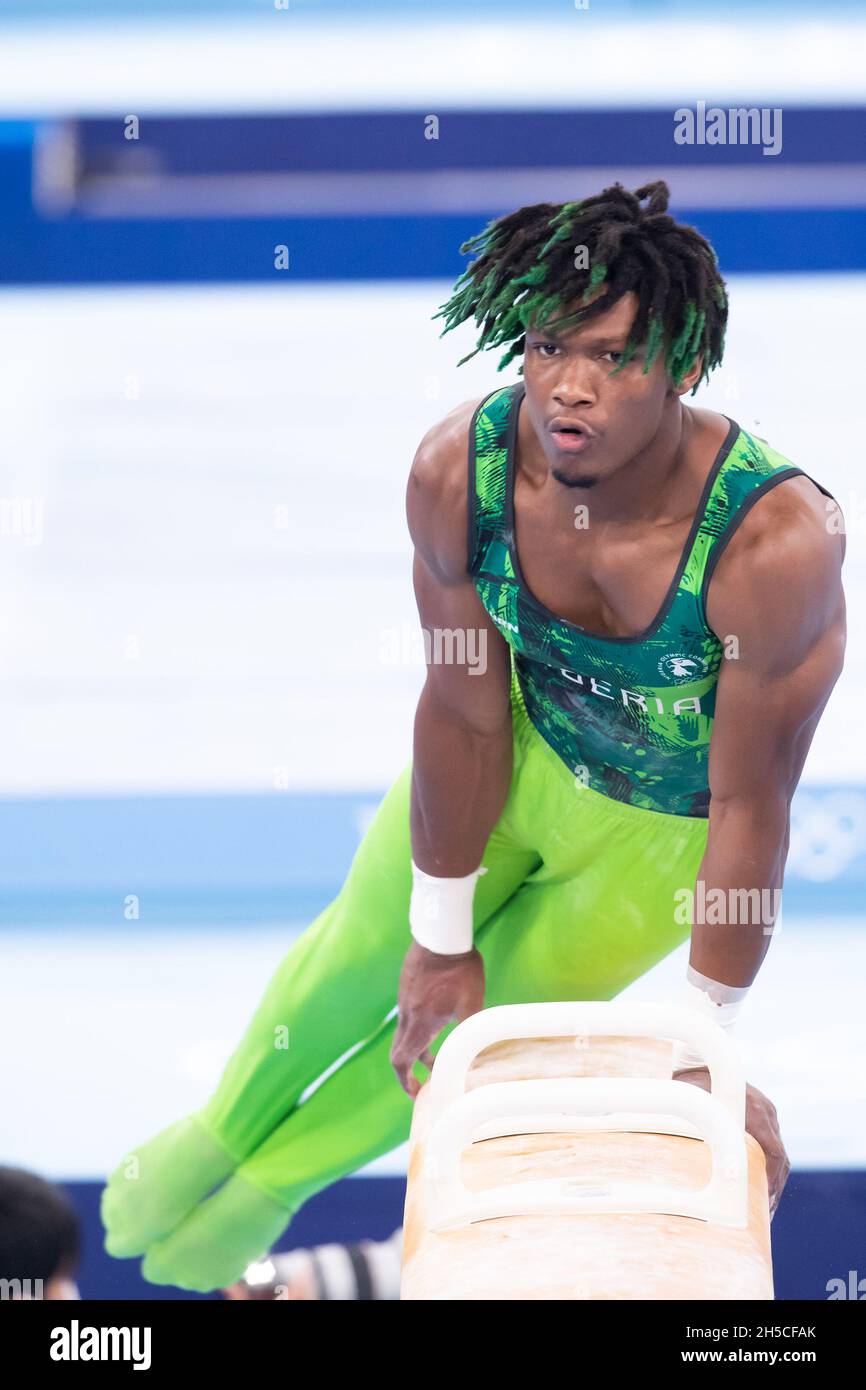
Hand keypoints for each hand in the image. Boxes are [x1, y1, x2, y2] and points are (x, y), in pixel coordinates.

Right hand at [391, 942, 484, 1097]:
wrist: (441, 933)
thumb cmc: (459, 969)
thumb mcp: (472, 1005)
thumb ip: (473, 1033)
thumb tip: (480, 1060)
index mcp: (419, 1024)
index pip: (401, 1061)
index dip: (405, 1081)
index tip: (416, 1093)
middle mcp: (406, 1013)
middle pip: (401, 1050)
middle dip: (413, 1068)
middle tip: (429, 1080)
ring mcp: (404, 998)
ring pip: (406, 1031)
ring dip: (419, 1046)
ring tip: (442, 1051)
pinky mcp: (407, 985)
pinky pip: (409, 1013)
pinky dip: (419, 1027)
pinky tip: (441, 1017)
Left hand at [673, 1065, 790, 1218]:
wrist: (696, 1062)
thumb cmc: (691, 1090)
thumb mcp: (698, 1114)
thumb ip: (708, 1138)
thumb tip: (710, 1176)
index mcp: (753, 1113)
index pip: (774, 1157)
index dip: (772, 1184)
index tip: (765, 1206)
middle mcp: (766, 1110)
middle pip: (779, 1157)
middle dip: (773, 1187)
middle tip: (764, 1213)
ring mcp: (767, 1109)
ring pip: (777, 1150)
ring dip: (772, 1176)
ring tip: (762, 1203)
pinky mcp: (763, 1109)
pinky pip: (770, 1140)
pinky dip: (767, 1162)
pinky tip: (758, 1180)